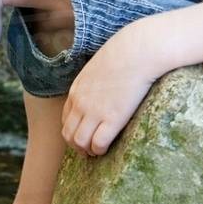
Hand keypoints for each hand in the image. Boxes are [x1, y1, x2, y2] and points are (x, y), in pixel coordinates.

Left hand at [61, 37, 155, 157]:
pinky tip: (107, 148)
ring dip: (88, 150)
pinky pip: (98, 144)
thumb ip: (93, 82)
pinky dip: (100, 150)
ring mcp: (95, 112)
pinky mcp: (112, 119)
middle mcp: (81, 103)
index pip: (65, 120)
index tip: (85, 136)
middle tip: (90, 149)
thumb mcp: (98, 67)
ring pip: (80, 142)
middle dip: (77, 146)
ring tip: (98, 151)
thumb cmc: (124, 55)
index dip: (73, 132)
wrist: (137, 52)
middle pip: (68, 135)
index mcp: (76, 91)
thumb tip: (101, 90)